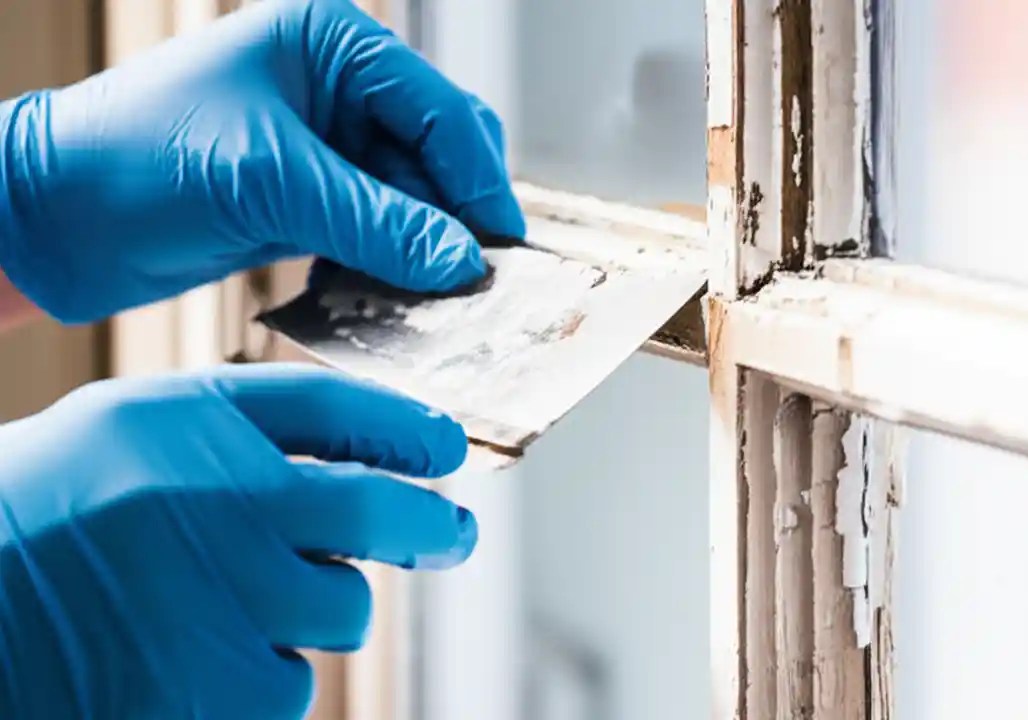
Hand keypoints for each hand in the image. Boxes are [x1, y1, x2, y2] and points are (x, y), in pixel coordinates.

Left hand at [0, 0, 522, 322]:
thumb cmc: (132, 161)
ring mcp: (324, 146)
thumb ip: (377, 223)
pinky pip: (375, 235)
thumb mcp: (270, 183)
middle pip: (437, 158)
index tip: (502, 250)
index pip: (441, 112)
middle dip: (454, 220)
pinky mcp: (308, 200)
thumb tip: (464, 262)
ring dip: (421, 254)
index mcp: (334, 44)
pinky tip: (381, 302)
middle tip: (476, 284)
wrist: (48, 220)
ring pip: (411, 204)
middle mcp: (338, 88)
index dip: (477, 184)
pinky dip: (385, 270)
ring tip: (429, 304)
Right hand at [0, 364, 477, 718]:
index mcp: (198, 437)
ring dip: (313, 608)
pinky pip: (291, 685)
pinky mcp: (219, 700)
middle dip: (430, 529)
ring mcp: (227, 613)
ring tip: (223, 601)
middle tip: (450, 536)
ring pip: (343, 613)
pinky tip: (192, 653)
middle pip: (385, 521)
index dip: (412, 430)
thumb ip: (253, 421)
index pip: (342, 416)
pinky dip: (262, 673)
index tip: (450, 447)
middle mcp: (225, 515)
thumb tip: (374, 446)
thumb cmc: (50, 507)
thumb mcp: (135, 424)